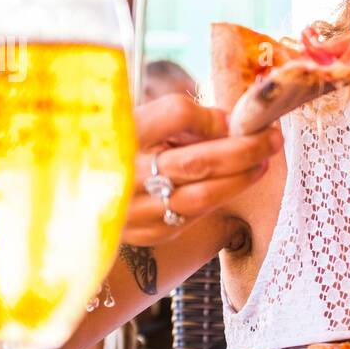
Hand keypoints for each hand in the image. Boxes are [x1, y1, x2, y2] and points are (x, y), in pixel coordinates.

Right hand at [124, 94, 281, 245]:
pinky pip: (193, 217)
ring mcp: (135, 210)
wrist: (77, 194)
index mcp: (118, 132)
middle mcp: (124, 173)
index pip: (176, 115)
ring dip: (241, 179)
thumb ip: (177, 119)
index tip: (231, 117)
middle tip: (272, 138)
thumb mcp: (135, 120)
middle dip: (244, 150)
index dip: (211, 116)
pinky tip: (235, 183)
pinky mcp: (147, 234)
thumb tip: (228, 125)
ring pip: (203, 197)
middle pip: (198, 161)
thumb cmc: (115, 149)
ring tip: (262, 161)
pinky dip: (218, 198)